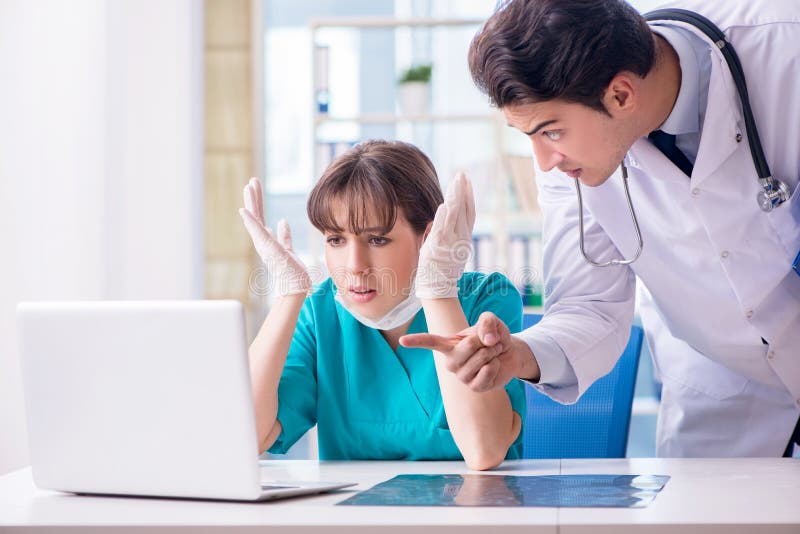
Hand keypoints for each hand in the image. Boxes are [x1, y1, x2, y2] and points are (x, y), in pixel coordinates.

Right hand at [239, 177, 310, 295]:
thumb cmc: (291, 271)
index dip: (257, 201)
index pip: (260, 216)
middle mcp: (263, 242)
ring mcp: (264, 245)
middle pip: (256, 216)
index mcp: (266, 240)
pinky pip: (257, 233)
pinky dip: (250, 222)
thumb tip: (282, 221)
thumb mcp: (288, 248)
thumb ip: (284, 235)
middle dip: (254, 198)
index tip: (254, 187)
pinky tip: (244, 210)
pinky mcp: (269, 249)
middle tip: (251, 181)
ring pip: (255, 220)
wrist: (295, 288)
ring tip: (248, 187)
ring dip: (251, 203)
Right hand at [399, 312, 538, 390]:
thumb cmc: (493, 336)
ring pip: (480, 360)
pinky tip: (494, 365)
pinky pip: (486, 373)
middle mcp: (451, 361)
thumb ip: (488, 322)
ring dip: (492, 352)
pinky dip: (495, 366)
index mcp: (448, 344)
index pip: (430, 341)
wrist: (509, 353)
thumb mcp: (491, 321)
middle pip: (465, 347)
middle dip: (483, 340)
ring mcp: (462, 376)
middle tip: (488, 341)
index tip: (402, 341)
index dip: (416, 341)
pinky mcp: (474, 388)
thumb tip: (487, 339)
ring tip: (492, 352)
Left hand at [415, 172, 475, 298]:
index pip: (469, 213)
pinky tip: (444, 204)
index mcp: (464, 238)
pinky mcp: (438, 247)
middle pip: (464, 210)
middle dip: (462, 191)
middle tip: (462, 175)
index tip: (467, 182)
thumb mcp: (452, 248)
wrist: (439, 288)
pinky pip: (442, 229)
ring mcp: (450, 242)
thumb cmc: (442, 269)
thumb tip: (445, 215)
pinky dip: (444, 217)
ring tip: (455, 182)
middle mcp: (460, 238)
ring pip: (454, 216)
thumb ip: (451, 232)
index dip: (469, 196)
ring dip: (455, 198)